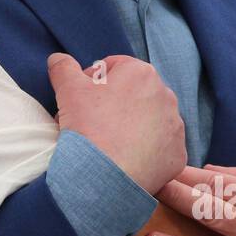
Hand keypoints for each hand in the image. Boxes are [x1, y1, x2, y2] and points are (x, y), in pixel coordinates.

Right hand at [49, 53, 185, 195]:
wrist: (102, 176)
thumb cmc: (87, 126)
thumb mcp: (67, 88)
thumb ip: (63, 67)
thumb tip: (58, 59)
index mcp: (141, 73)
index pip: (115, 68)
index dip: (94, 81)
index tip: (82, 100)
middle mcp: (165, 95)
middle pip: (135, 94)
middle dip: (116, 104)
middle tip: (94, 123)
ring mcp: (175, 127)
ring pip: (150, 120)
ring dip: (133, 126)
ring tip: (110, 143)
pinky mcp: (177, 154)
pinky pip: (160, 148)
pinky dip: (146, 152)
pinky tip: (126, 160)